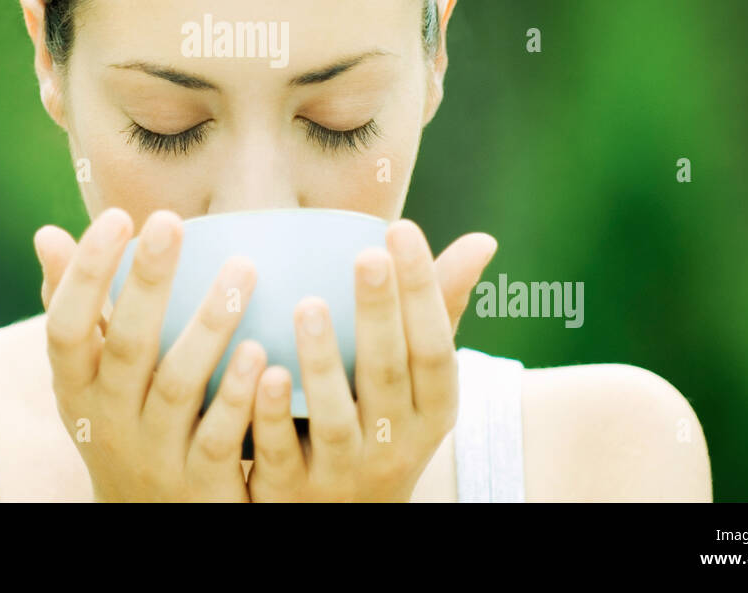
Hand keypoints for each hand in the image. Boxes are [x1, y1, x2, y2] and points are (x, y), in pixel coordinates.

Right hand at [33, 207, 265, 501]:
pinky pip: (221, 438)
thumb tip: (46, 233)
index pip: (65, 327)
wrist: (148, 520)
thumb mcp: (87, 376)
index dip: (85, 274)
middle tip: (172, 220)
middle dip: (147, 282)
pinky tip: (266, 353)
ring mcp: (155, 454)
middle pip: (127, 346)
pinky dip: (240, 396)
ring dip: (209, 327)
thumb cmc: (121, 419)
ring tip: (242, 269)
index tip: (118, 217)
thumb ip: (71, 306)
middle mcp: (109, 419)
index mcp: (77, 387)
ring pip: (180, 387)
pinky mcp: (202, 484)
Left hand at [247, 220, 496, 501]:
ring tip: (308, 304)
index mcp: (431, 411)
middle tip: (367, 254)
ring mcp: (342, 471)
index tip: (402, 229)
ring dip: (323, 361)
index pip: (435, 348)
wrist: (344, 517)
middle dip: (380, 313)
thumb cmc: (382, 419)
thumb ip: (439, 310)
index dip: (423, 293)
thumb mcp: (418, 380)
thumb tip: (482, 240)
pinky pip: (280, 452)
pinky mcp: (292, 490)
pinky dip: (273, 413)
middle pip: (388, 374)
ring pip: (335, 418)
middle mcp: (395, 444)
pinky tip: (265, 370)